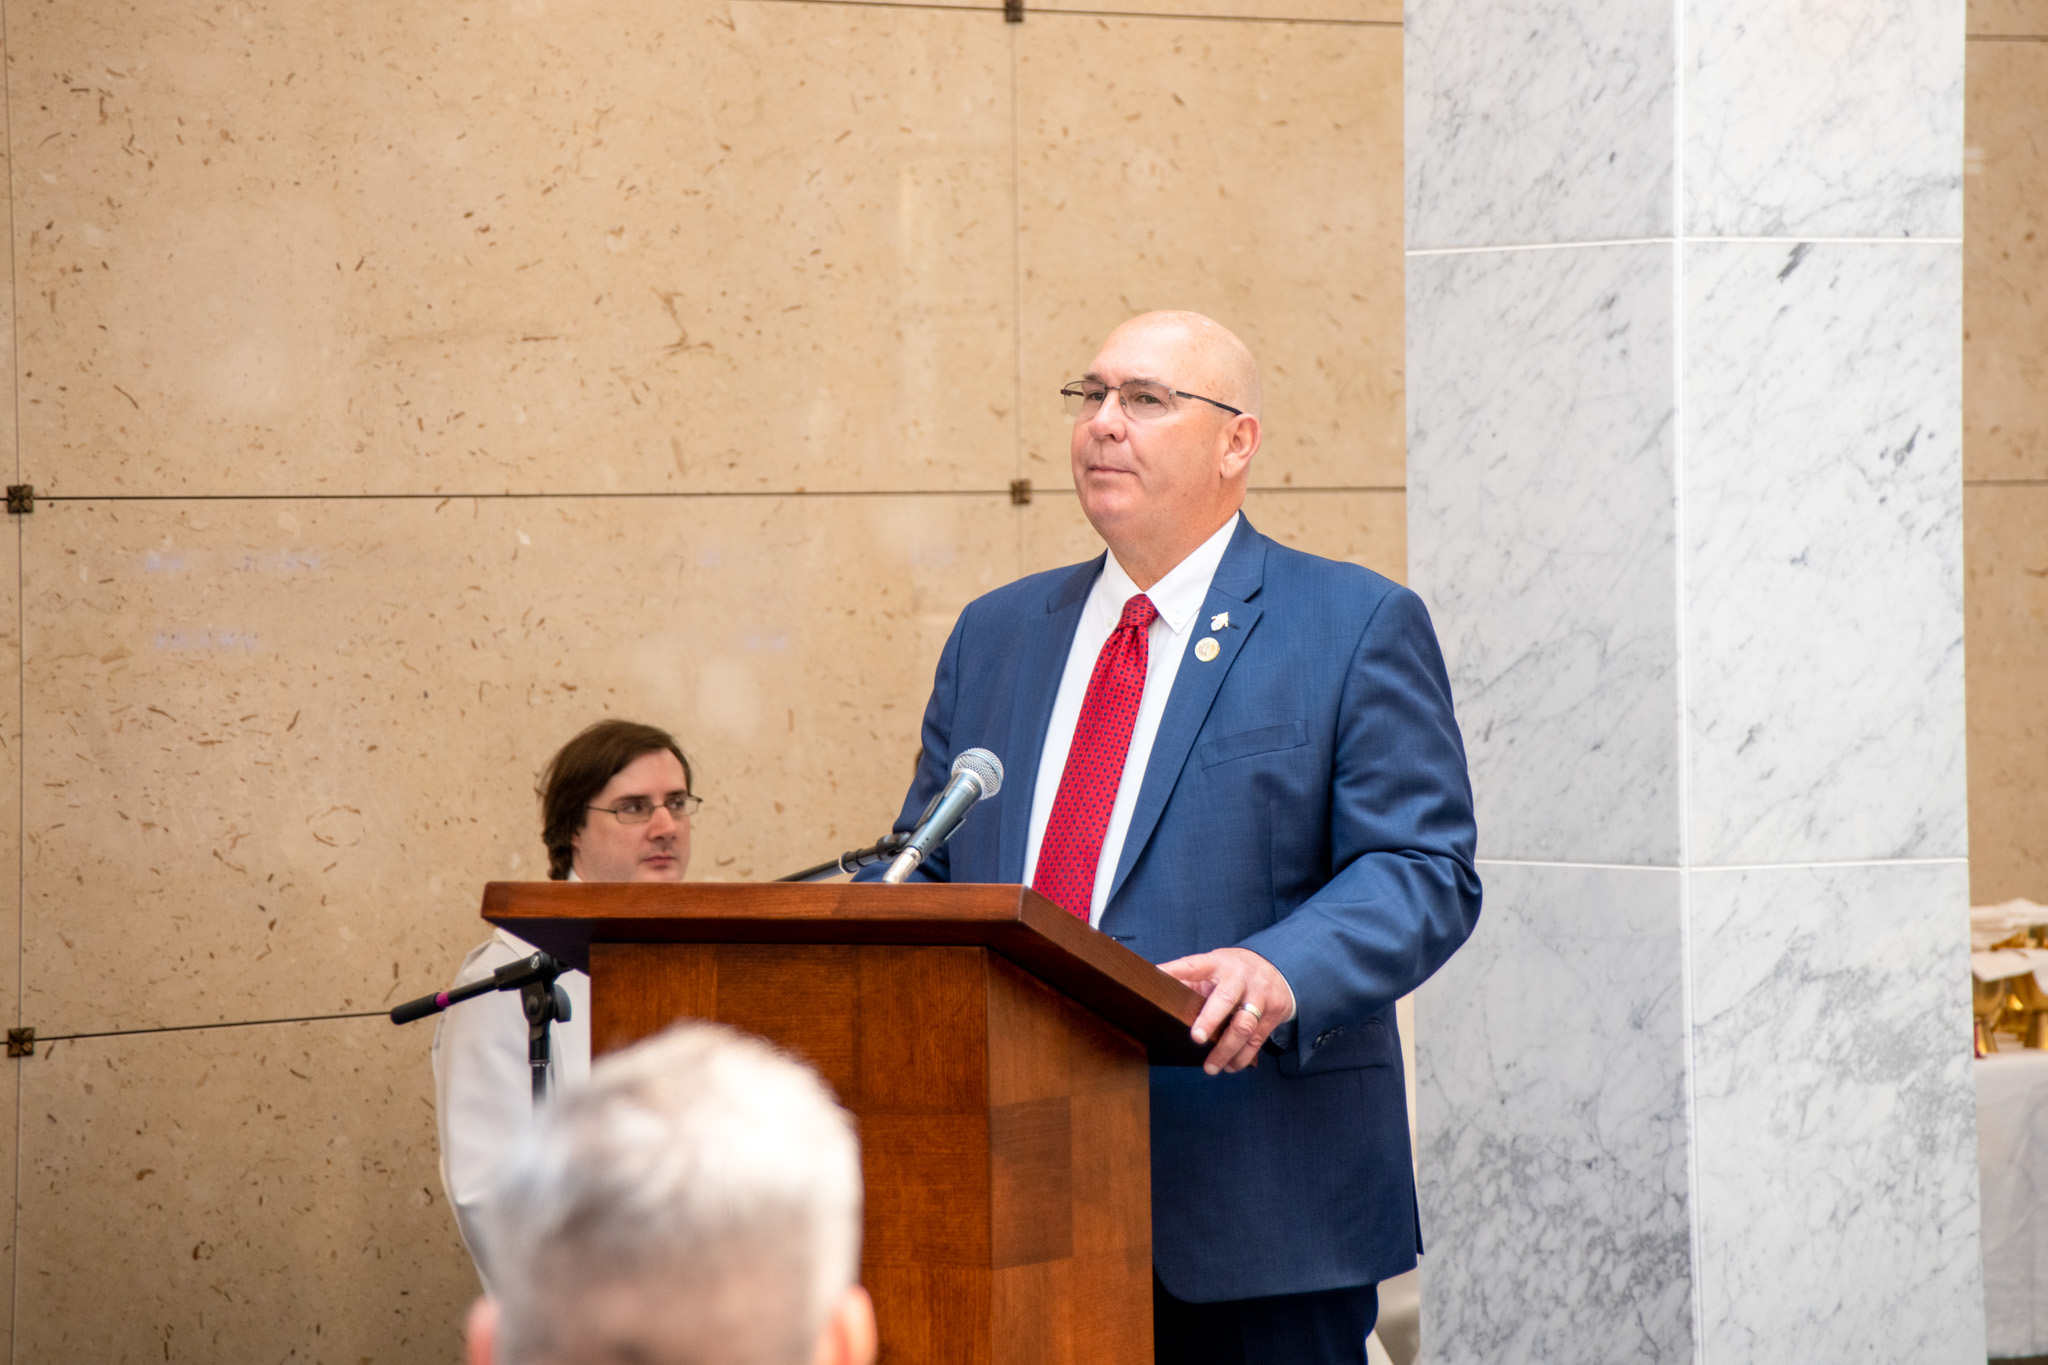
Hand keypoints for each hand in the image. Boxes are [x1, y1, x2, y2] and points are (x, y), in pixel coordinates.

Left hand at [1158, 947, 1296, 1075]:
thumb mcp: (1213, 967)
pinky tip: (1229, 1066)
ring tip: (1210, 1067)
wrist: (1277, 969)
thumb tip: (1155, 992)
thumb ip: (1189, 980)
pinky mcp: (1273, 1014)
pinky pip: (1257, 1039)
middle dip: (1210, 1019)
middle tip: (1196, 1038)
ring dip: (1226, 1049)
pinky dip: (1242, 1056)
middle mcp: (1241, 977)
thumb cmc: (1232, 972)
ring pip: (1244, 1025)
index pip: (1195, 965)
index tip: (1157, 976)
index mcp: (1218, 963)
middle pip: (1225, 998)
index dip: (1176, 970)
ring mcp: (1260, 995)